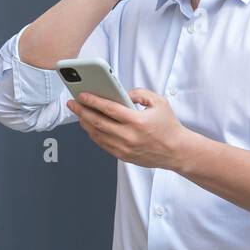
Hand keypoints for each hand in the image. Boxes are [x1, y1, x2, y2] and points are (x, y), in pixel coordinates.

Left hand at [66, 88, 189, 168]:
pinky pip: (102, 144)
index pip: (109, 109)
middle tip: (72, 103)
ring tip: (78, 113)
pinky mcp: (123, 156)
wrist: (177, 151)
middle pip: (98, 122)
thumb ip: (140, 93)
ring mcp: (124, 148)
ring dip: (85, 123)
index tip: (81, 94)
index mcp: (138, 121)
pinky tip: (89, 125)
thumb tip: (122, 93)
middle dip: (82, 111)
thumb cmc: (168, 126)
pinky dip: (93, 134)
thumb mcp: (159, 102)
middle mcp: (129, 136)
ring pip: (97, 135)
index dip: (93, 101)